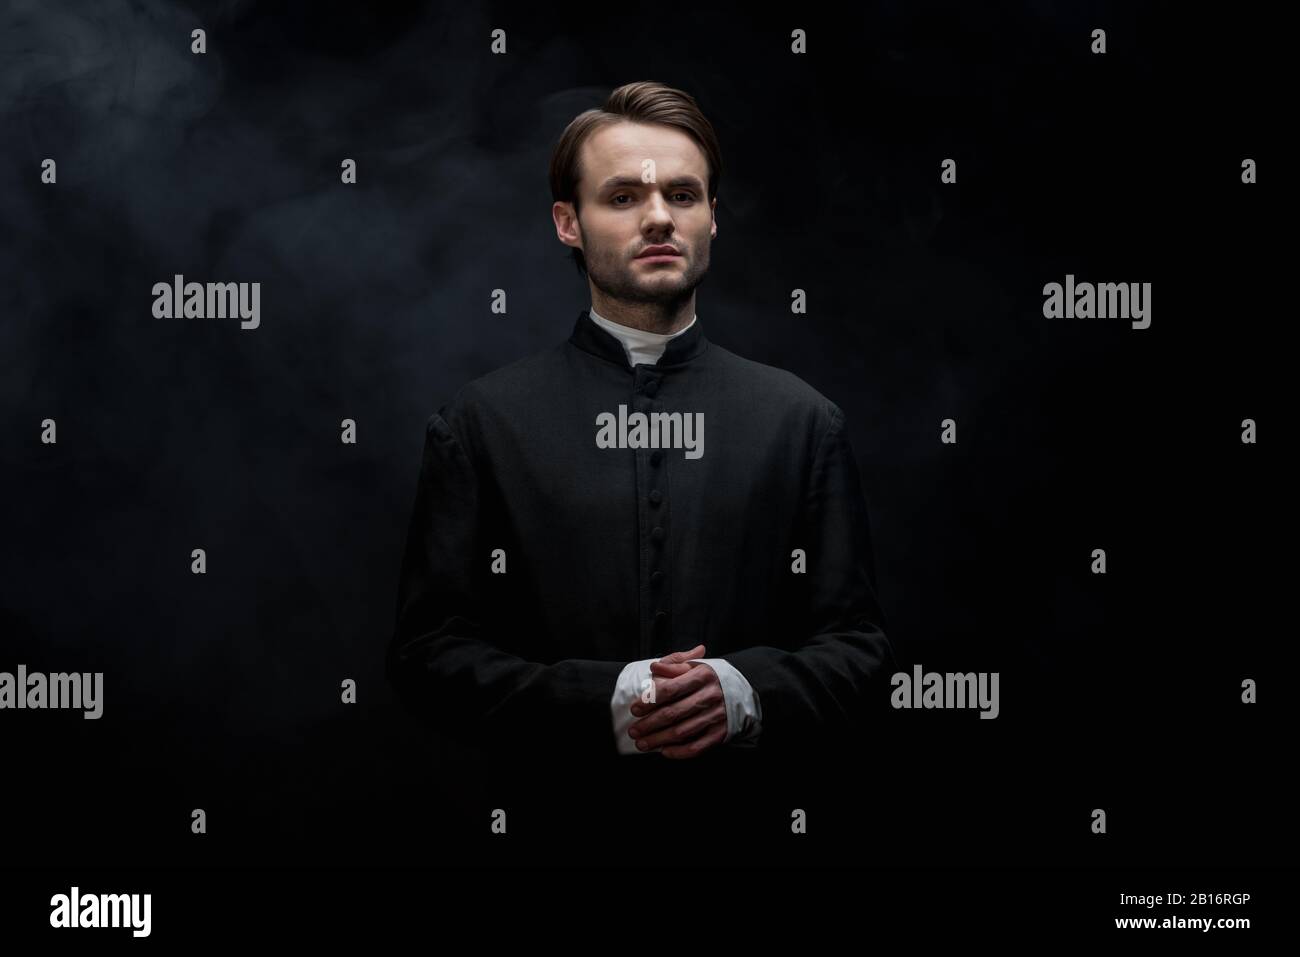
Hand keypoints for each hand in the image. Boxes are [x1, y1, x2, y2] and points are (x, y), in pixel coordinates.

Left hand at [628, 644, 727, 758]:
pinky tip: (665, 752)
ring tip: (642, 744)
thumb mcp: (695, 665)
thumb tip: (654, 668)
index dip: (649, 701)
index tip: (634, 709)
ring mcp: (716, 716)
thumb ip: (673, 664)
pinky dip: (679, 752)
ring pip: (682, 732)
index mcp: (702, 676)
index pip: (670, 689)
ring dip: (659, 740)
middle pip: (673, 713)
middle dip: (649, 724)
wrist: (743, 691)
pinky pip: (697, 747)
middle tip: (633, 731)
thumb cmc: (710, 678)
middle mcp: (710, 696)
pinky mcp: (720, 733)